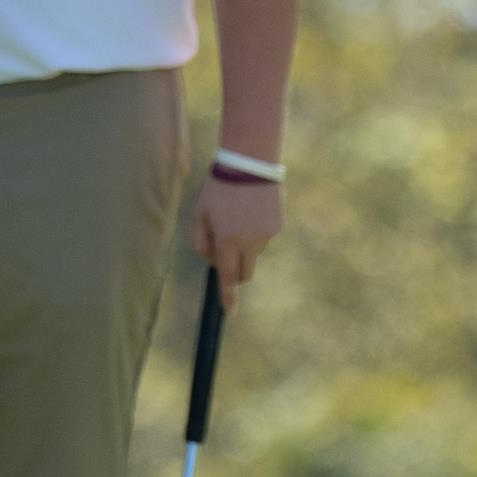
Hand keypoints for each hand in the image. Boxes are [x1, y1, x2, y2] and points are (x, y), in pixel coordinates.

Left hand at [191, 175, 283, 310]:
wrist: (250, 162)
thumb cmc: (218, 186)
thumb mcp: (199, 212)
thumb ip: (200, 240)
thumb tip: (212, 261)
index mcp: (228, 240)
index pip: (228, 277)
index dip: (228, 297)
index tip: (229, 312)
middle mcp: (250, 242)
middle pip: (245, 272)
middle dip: (236, 271)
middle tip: (225, 250)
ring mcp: (266, 235)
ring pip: (254, 253)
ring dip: (245, 245)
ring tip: (238, 216)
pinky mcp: (277, 226)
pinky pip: (264, 237)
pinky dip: (255, 231)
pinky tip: (250, 210)